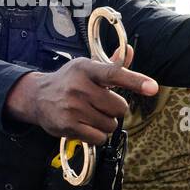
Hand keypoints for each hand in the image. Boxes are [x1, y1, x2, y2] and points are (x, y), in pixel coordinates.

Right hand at [4, 49, 156, 143]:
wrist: (37, 97)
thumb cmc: (69, 81)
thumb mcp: (87, 67)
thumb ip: (111, 63)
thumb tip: (129, 51)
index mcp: (86, 68)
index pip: (114, 73)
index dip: (135, 81)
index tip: (152, 87)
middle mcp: (79, 87)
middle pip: (118, 107)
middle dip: (115, 109)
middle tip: (100, 105)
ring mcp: (72, 107)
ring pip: (110, 125)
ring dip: (105, 124)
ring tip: (90, 115)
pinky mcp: (67, 126)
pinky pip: (98, 138)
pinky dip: (97, 136)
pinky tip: (85, 126)